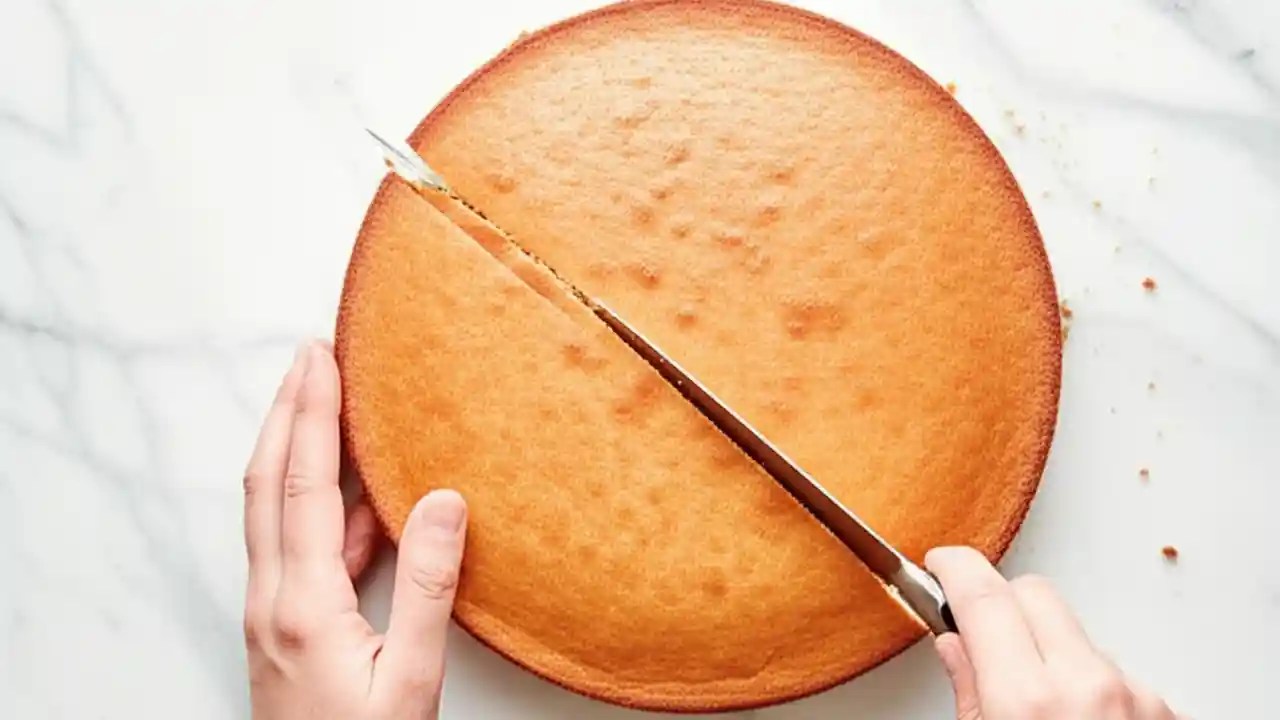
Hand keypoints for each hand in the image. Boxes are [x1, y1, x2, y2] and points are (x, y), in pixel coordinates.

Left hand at [242, 340, 467, 718]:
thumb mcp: (411, 678)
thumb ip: (426, 586)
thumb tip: (440, 500)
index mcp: (301, 604)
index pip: (299, 483)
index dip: (310, 412)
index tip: (320, 356)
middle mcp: (273, 599)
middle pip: (266, 482)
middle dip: (286, 410)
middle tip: (309, 355)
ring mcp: (273, 614)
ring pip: (273, 511)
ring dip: (294, 449)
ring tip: (328, 404)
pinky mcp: (285, 629)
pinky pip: (295, 548)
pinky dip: (318, 506)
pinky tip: (357, 500)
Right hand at [926, 547, 1174, 719]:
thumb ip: (971, 696)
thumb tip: (958, 649)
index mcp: (1027, 701)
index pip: (983, 596)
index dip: (955, 568)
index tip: (943, 564)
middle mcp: (1088, 687)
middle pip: (1035, 595)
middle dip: (1005, 606)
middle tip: (987, 641)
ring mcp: (1137, 696)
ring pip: (1079, 635)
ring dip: (1054, 654)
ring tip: (1047, 709)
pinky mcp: (1169, 710)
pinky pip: (1120, 673)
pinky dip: (1097, 689)